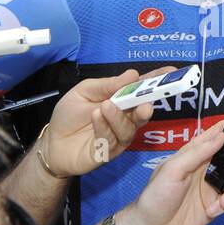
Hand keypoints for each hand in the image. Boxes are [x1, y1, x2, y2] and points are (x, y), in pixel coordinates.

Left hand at [40, 68, 164, 177]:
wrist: (52, 143)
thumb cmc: (69, 116)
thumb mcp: (83, 92)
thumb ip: (106, 85)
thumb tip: (132, 75)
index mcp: (122, 102)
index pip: (142, 90)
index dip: (157, 81)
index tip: (171, 71)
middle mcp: (125, 120)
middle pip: (142, 112)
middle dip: (146, 106)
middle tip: (146, 103)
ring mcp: (118, 138)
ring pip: (128, 129)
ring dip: (119, 117)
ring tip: (106, 106)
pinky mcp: (108, 153)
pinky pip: (111, 140)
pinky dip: (104, 127)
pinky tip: (96, 116)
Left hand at [115, 119, 223, 224]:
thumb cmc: (156, 195)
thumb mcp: (173, 170)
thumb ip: (197, 153)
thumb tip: (221, 136)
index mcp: (195, 153)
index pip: (218, 134)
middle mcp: (207, 166)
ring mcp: (213, 185)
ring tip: (223, 202)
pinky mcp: (217, 203)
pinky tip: (211, 211)